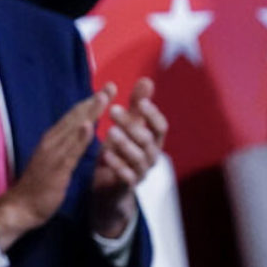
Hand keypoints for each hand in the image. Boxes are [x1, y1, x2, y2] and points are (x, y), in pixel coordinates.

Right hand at [0, 86, 112, 251]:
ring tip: (103, 97)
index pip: (73, 117)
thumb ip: (65, 147)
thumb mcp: (52, 162)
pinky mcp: (56, 169)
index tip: (105, 90)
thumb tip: (80, 135)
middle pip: (75, 117)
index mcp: (52, 140)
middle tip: (111, 86)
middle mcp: (52, 141)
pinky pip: (70, 151)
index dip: (89, 102)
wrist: (20, 207)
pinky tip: (89, 127)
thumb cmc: (37, 187)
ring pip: (73, 129)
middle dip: (93, 101)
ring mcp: (53, 154)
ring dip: (89, 112)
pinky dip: (79, 137)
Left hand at [90, 78, 166, 239]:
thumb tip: (147, 80)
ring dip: (125, 144)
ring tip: (109, 131)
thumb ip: (137, 106)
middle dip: (131, 124)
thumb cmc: (121, 151)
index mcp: (154, 141)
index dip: (152, 114)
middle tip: (113, 110)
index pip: (161, 126)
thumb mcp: (128, 127)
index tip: (140, 101)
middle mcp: (151, 156)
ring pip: (138, 158)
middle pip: (147, 139)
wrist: (110, 186)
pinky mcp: (127, 186)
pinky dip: (117, 165)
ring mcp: (141, 172)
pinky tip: (105, 154)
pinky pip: (127, 177)